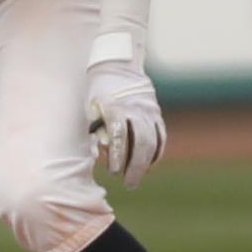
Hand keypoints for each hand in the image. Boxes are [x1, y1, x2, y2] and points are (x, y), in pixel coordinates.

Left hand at [86, 56, 165, 189]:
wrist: (117, 67)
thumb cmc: (97, 94)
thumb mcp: (90, 109)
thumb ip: (95, 131)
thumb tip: (99, 156)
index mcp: (116, 106)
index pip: (120, 134)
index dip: (117, 155)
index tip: (112, 171)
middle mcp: (136, 109)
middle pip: (141, 142)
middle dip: (135, 166)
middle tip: (128, 184)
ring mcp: (149, 111)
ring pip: (153, 142)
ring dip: (146, 164)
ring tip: (136, 179)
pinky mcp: (157, 113)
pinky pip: (160, 137)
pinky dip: (156, 153)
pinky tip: (148, 165)